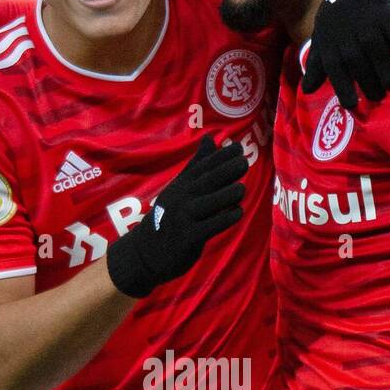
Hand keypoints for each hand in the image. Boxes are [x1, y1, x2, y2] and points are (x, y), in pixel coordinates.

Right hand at [106, 136, 246, 297]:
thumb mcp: (179, 188)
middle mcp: (181, 198)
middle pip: (206, 181)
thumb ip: (196, 165)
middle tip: (244, 162)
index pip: (202, 167)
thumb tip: (210, 137)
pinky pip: (210, 226)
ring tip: (242, 189)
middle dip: (226, 170)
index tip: (238, 147)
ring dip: (227, 195)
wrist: (145, 252)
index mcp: (181, 185)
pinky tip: (238, 212)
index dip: (220, 156)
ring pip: (209, 203)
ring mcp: (184, 218)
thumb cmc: (169, 217)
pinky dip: (225, 219)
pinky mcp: (188, 238)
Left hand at [302, 0, 389, 108]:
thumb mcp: (324, 33)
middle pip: (357, 64)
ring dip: (386, 73)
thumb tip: (306, 90)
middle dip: (368, 84)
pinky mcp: (385, 11)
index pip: (334, 69)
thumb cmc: (341, 10)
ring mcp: (366, 20)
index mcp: (329, 38)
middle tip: (379, 97)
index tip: (353, 105)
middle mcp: (346, 30)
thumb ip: (318, 62)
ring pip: (377, 52)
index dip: (343, 88)